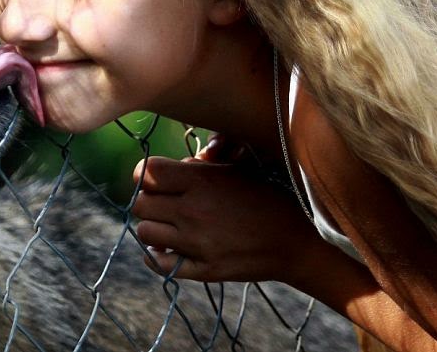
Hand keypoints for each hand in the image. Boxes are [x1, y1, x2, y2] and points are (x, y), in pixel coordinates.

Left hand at [131, 155, 322, 283]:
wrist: (296, 242)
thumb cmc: (264, 198)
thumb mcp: (233, 171)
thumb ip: (197, 166)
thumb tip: (168, 169)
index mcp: (200, 181)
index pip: (146, 173)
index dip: (145, 175)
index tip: (155, 179)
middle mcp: (194, 210)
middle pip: (140, 203)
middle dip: (148, 200)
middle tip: (163, 203)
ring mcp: (197, 243)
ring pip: (144, 233)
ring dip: (152, 227)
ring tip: (167, 226)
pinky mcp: (204, 269)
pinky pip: (159, 264)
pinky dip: (155, 256)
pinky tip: (165, 249)